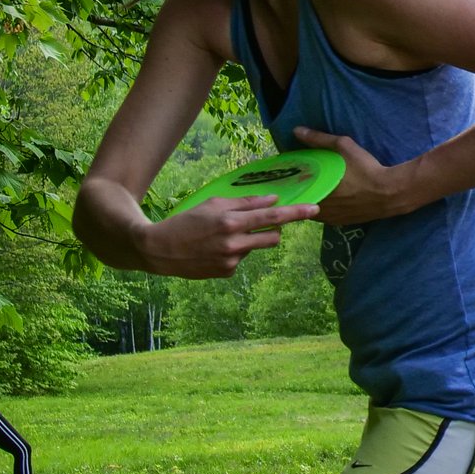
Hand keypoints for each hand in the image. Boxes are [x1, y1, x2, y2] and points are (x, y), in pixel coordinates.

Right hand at [138, 194, 318, 278]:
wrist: (159, 250)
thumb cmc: (186, 221)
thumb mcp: (214, 204)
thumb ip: (245, 203)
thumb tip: (273, 199)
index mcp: (231, 222)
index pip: (272, 216)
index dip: (296, 213)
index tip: (315, 209)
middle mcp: (234, 244)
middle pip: (273, 237)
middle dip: (275, 229)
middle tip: (264, 222)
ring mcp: (231, 262)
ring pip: (257, 247)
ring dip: (252, 239)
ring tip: (226, 235)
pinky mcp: (227, 273)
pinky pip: (242, 258)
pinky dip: (236, 251)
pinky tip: (216, 248)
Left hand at [295, 126, 421, 225]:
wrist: (392, 192)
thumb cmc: (366, 169)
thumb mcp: (343, 147)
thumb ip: (319, 139)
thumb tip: (296, 130)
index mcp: (317, 193)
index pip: (294, 191)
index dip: (291, 183)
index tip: (290, 174)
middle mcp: (322, 211)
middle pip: (304, 200)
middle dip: (303, 190)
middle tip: (304, 178)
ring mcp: (333, 220)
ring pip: (315, 211)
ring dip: (314, 199)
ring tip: (316, 187)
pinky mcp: (345, 223)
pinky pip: (328, 216)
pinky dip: (326, 208)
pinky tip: (332, 198)